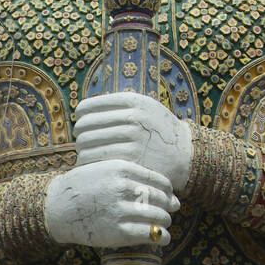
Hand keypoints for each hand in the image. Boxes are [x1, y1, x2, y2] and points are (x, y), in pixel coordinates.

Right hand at [44, 157, 176, 248]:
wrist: (57, 207)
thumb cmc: (84, 186)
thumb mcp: (105, 168)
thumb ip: (131, 174)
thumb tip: (168, 190)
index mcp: (121, 168)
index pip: (158, 179)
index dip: (168, 190)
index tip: (170, 195)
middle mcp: (122, 187)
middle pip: (159, 198)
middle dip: (169, 206)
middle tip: (171, 209)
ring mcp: (119, 210)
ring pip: (157, 216)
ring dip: (165, 221)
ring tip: (165, 223)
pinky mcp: (117, 232)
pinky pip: (148, 234)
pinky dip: (160, 236)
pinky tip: (164, 237)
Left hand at [73, 92, 192, 194]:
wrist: (185, 154)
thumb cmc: (159, 131)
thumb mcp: (145, 108)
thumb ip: (120, 106)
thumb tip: (83, 109)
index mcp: (133, 101)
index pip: (89, 106)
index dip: (80, 115)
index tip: (81, 122)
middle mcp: (133, 117)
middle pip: (86, 125)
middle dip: (79, 134)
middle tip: (81, 140)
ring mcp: (133, 138)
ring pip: (89, 142)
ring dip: (81, 149)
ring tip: (84, 153)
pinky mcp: (132, 158)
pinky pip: (97, 158)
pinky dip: (88, 161)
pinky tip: (90, 163)